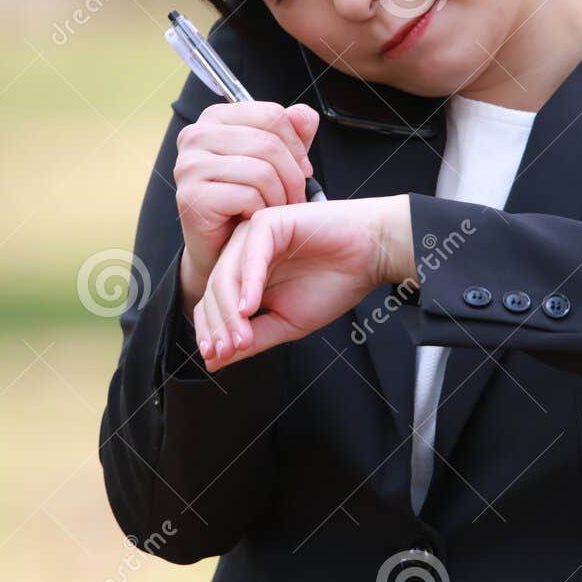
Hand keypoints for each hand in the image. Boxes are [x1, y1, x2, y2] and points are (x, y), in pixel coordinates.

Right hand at [173, 101, 319, 310]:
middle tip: (297, 197)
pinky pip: (248, 197)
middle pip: (268, 144)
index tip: (303, 169)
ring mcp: (189, 165)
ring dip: (280, 197)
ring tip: (277, 209)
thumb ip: (294, 132)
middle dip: (293, 176)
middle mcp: (195, 135)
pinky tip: (255, 219)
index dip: (297, 145)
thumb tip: (304, 115)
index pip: (271, 115)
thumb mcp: (278, 160)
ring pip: (262, 171)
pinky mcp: (191, 196)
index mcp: (215, 118)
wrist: (222, 246)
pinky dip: (262, 212)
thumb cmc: (249, 199)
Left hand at [192, 196, 408, 370]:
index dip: (209, 331)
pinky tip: (250, 307)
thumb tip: (215, 360)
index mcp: (243, 275)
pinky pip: (251, 254)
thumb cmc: (335, 282)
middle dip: (218, 326)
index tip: (215, 358)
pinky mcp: (268, 222)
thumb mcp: (288, 322)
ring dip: (229, 311)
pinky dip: (249, 283)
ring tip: (242, 338)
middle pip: (212, 291)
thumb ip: (253, 338)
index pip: (212, 303)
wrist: (372, 255)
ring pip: (225, 275)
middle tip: (228, 351)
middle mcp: (241, 254)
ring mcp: (252, 235)